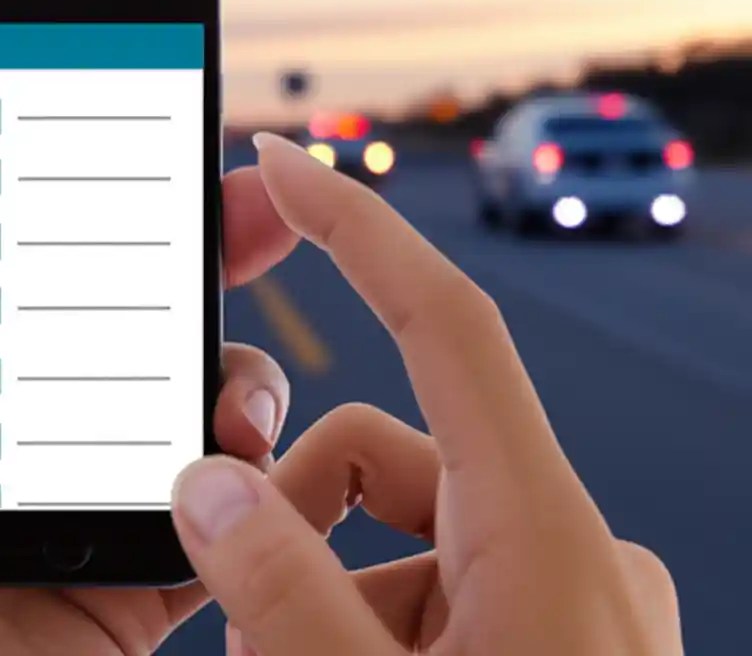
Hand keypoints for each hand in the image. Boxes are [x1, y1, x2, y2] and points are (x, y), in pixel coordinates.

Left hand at [0, 167, 299, 654]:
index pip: (41, 308)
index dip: (102, 241)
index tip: (158, 174)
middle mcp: (29, 470)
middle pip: (133, 353)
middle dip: (203, 277)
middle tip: (259, 211)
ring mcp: (90, 531)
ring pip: (193, 430)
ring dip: (233, 383)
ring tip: (228, 389)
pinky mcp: (141, 595)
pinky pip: (221, 525)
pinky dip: (253, 483)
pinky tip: (247, 447)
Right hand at [170, 133, 681, 655]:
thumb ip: (282, 590)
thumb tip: (209, 488)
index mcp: (543, 534)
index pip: (446, 325)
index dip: (360, 229)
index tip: (287, 162)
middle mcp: (563, 544)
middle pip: (382, 450)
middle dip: (290, 517)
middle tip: (245, 619)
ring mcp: (557, 593)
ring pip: (389, 525)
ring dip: (314, 584)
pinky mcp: (544, 634)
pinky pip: (427, 582)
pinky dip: (359, 617)